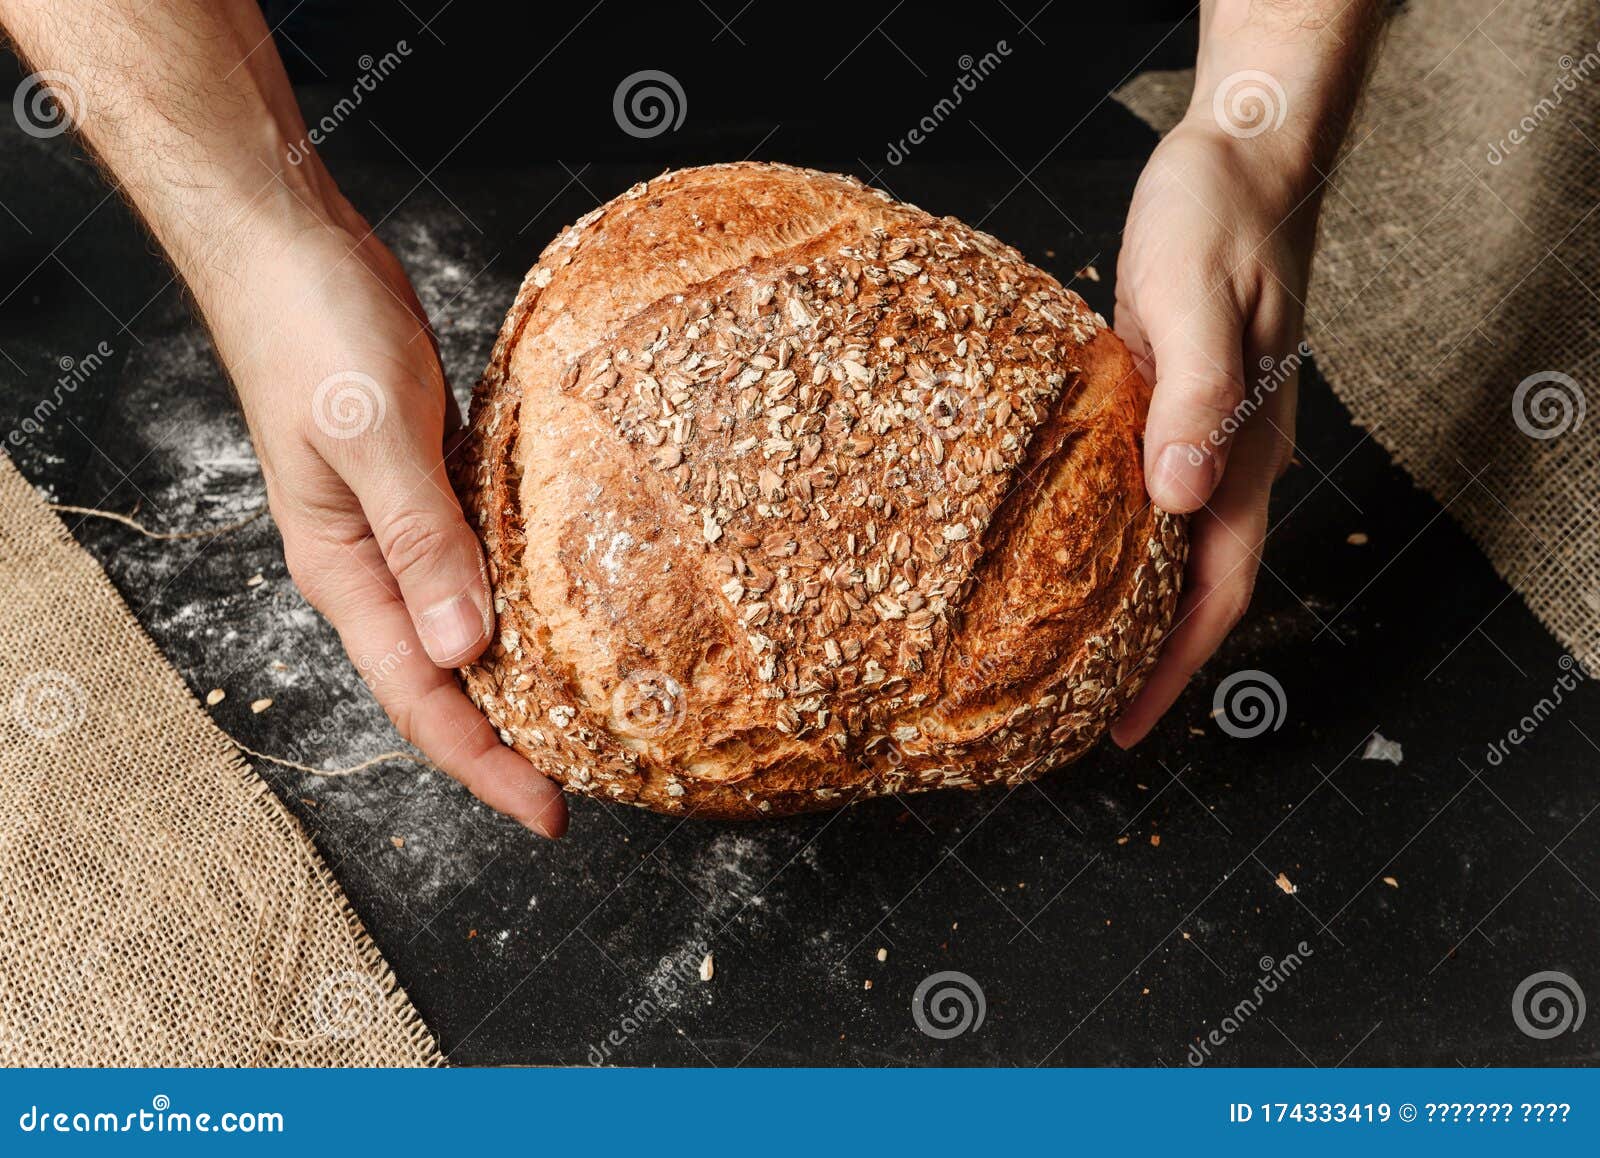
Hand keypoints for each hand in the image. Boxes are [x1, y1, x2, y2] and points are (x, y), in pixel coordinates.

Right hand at [202, 196, 567, 836]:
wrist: (291, 249)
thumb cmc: (315, 330)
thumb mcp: (372, 436)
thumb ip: (420, 539)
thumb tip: (467, 647)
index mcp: (346, 573)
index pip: (422, 698)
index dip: (484, 764)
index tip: (550, 813)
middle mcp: (373, 567)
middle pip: (446, 680)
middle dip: (509, 740)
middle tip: (592, 780)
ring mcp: (402, 527)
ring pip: (464, 626)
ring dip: (519, 675)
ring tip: (591, 717)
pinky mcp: (429, 487)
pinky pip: (478, 562)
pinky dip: (521, 597)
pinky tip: (570, 608)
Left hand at [1109, 119, 1315, 745]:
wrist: (1239, 158)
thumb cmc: (1215, 219)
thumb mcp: (1196, 300)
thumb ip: (1193, 398)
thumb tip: (1179, 499)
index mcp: (1246, 448)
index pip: (1218, 586)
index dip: (1175, 665)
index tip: (1124, 728)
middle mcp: (1232, 455)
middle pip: (1196, 584)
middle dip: (1149, 658)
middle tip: (1081, 718)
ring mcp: (1207, 433)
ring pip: (1173, 547)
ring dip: (1131, 608)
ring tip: (1071, 659)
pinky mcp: (1174, 404)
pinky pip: (1148, 494)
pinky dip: (1116, 540)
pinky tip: (1070, 553)